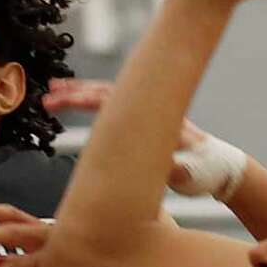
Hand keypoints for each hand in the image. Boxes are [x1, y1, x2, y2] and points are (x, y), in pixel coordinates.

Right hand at [45, 81, 213, 191]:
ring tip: (53, 92)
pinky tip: (77, 102)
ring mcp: (146, 114)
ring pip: (108, 96)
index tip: (66, 99)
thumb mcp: (190, 173)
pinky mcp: (142, 122)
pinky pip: (113, 107)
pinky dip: (92, 102)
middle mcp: (151, 110)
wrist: (218, 167)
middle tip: (48, 98)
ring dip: (80, 92)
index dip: (88, 99)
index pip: (116, 102)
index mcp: (157, 118)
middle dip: (76, 93)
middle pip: (107, 93)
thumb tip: (168, 167)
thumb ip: (176, 170)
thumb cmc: (205, 170)